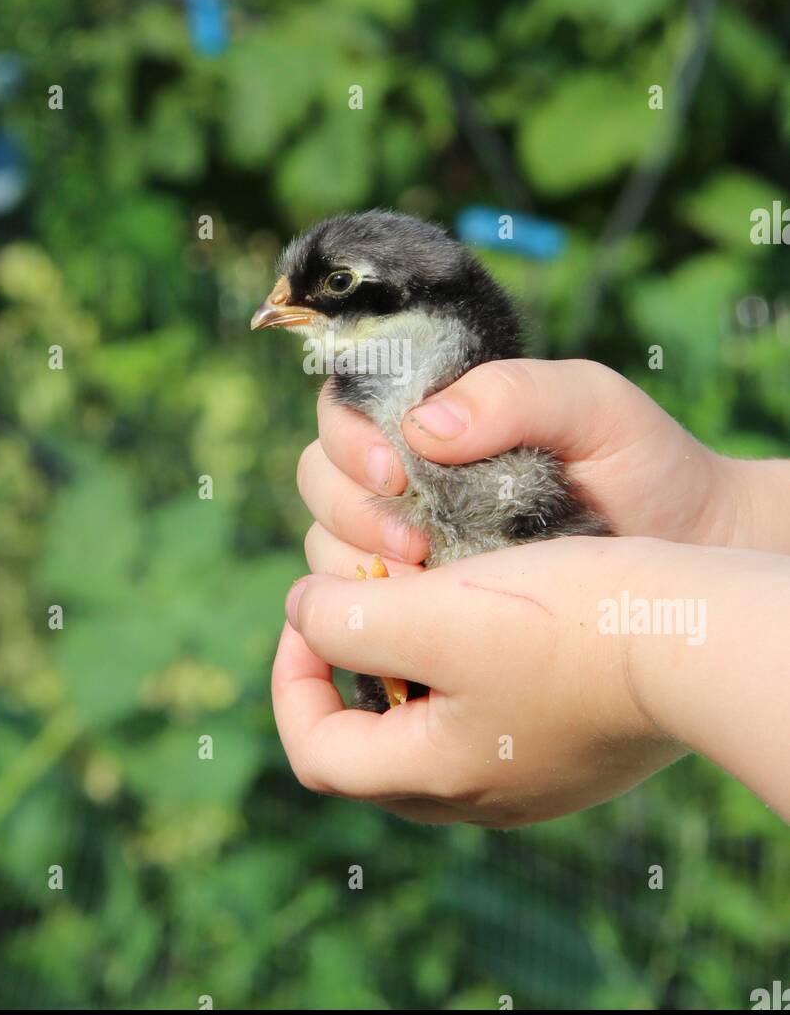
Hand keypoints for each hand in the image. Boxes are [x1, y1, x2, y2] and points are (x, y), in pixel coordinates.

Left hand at [273, 537, 789, 825]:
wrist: (693, 638)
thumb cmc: (564, 624)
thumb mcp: (436, 614)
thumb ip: (348, 621)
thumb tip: (304, 613)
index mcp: (435, 776)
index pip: (316, 752)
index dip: (291, 677)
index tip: (312, 609)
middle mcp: (478, 796)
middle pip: (370, 746)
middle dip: (348, 670)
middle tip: (363, 602)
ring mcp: (529, 780)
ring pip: (428, 730)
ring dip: (406, 666)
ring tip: (421, 599)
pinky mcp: (569, 750)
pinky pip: (486, 720)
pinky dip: (460, 671)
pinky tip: (484, 615)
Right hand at [296, 359, 755, 576]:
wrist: (692, 545)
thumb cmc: (642, 461)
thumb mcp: (589, 406)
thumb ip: (512, 394)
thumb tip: (422, 427)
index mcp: (433, 417)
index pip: (346, 412)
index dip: (350, 440)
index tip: (396, 472)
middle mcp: (410, 477)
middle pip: (322, 481)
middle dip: (349, 509)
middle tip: (412, 540)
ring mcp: (415, 542)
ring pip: (330, 547)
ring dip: (356, 564)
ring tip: (423, 578)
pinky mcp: (429, 605)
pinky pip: (366, 610)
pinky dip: (375, 614)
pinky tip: (420, 620)